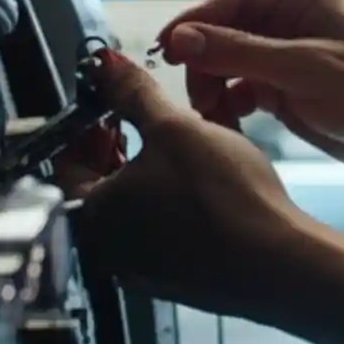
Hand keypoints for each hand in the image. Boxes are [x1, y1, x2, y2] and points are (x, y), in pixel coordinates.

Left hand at [66, 50, 312, 316]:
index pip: (65, 159)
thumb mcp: (175, 127)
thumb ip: (133, 93)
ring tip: (181, 144)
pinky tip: (204, 180)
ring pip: (134, 205)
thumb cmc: (223, 200)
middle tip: (144, 118)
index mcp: (89, 215)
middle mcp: (107, 249)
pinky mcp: (177, 277)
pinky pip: (162, 227)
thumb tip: (107, 66)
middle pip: (98, 183)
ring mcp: (142, 268)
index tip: (110, 102)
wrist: (278, 260)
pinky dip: (172, 199)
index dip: (88, 122)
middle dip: (119, 145)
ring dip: (150, 169)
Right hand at [156, 0, 343, 168]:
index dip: (196, 19)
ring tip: (210, 111)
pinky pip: (238, 82)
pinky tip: (228, 118)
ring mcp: (284, 48)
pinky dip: (227, 99)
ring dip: (211, 82)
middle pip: (222, 25)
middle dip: (203, 57)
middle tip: (194, 93)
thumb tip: (181, 37)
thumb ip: (241, 52)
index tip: (169, 50)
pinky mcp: (281, 80)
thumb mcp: (304, 70)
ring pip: (225, 56)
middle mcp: (289, 15)